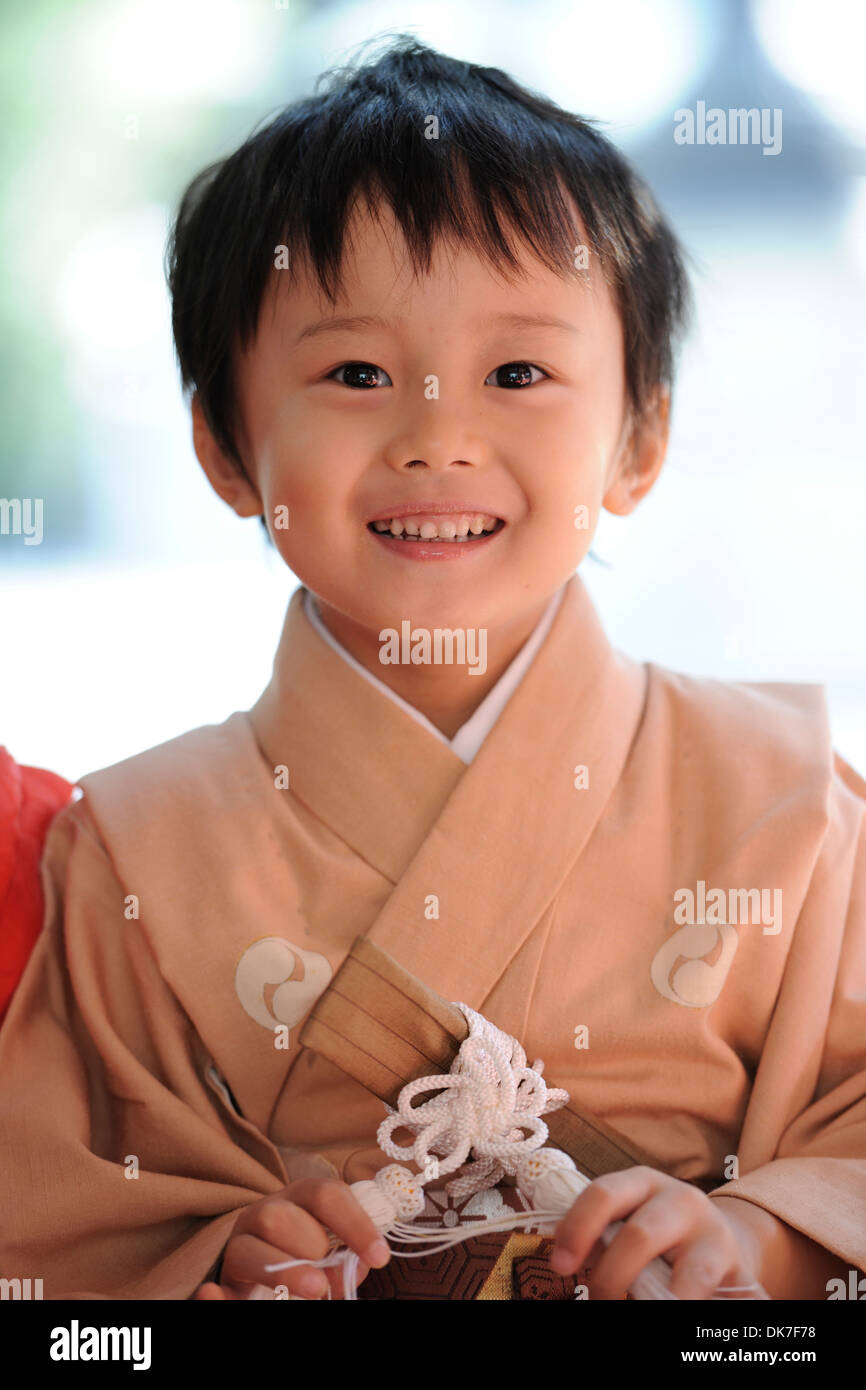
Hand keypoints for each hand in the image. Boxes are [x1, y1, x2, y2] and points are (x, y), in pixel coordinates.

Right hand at [194, 1178, 390, 1300]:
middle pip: (281, 1216)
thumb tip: (357, 1266)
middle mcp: (265, 1214)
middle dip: (312, 1246)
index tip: (379, 1257)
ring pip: (248, 1246)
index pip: (326, 1195)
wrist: (265, 1275)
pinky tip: (214, 1296)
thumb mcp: (332, 1251)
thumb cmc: (309, 1257)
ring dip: (284, 1270)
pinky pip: (212, 1287)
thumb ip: (345, 1257)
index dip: (355, 1224)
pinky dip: (214, 1298)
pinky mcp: (222, 1280)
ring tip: (314, 1290)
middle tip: (331, 1278)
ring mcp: (238, 1245)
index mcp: (299, 1199)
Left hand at [549, 1166, 759, 1299]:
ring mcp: (715, 1234)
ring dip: (662, 1302)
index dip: (578, 1229)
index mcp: (642, 1183)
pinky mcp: (740, 1269)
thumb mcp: (626, 1220)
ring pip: (692, 1271)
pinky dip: (705, 1310)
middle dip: (612, 1276)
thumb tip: (563, 1261)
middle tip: (598, 1300)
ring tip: (642, 1310)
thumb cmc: (657, 1234)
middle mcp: (681, 1200)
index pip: (603, 1194)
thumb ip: (599, 1235)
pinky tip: (688, 1312)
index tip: (560, 1267)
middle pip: (641, 1234)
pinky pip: (731, 1295)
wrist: (720, 1238)